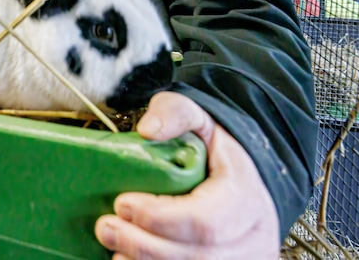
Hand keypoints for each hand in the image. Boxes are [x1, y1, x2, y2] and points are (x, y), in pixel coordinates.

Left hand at [95, 92, 278, 258]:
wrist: (240, 182)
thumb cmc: (217, 154)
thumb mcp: (202, 119)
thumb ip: (175, 113)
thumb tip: (147, 129)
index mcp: (246, 198)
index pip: (204, 221)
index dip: (159, 218)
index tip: (123, 204)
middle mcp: (252, 238)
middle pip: (197, 256)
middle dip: (144, 245)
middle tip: (106, 228)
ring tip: (114, 247)